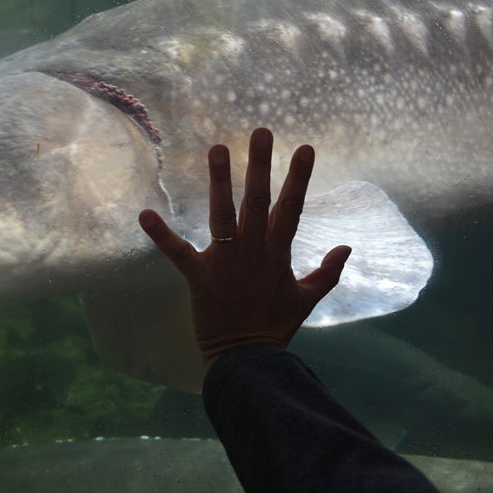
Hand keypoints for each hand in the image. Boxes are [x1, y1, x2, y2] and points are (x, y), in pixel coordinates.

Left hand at [138, 128, 350, 371]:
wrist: (248, 360)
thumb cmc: (275, 328)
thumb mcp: (307, 300)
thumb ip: (327, 272)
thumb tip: (348, 247)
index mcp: (278, 254)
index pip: (291, 208)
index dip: (298, 178)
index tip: (305, 148)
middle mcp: (253, 252)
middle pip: (258, 202)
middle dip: (260, 166)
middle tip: (260, 132)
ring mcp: (225, 263)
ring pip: (222, 216)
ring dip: (219, 182)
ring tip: (217, 149)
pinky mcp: (199, 278)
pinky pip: (177, 254)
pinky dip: (161, 235)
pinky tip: (144, 214)